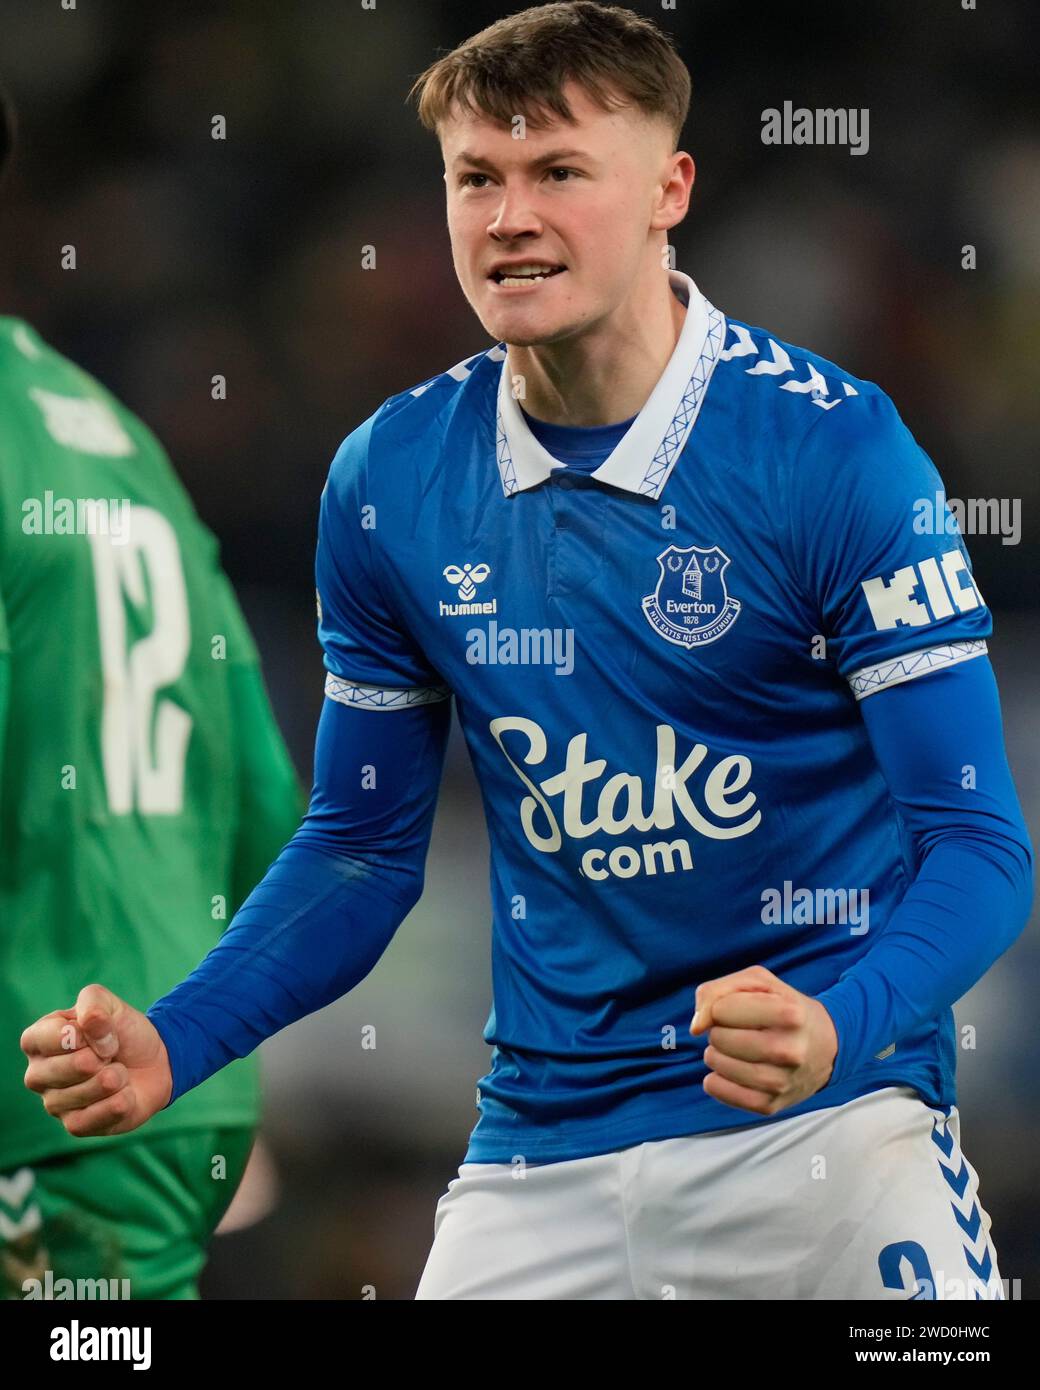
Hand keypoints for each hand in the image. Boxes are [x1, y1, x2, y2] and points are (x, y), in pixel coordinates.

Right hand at [21, 984, 172, 1137]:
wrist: (155, 1062)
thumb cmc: (123, 1033)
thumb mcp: (111, 1006)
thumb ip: (93, 1004)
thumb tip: (84, 1026)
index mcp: (38, 1040)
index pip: (42, 1039)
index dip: (81, 1034)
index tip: (102, 1031)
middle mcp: (38, 1074)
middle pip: (64, 1069)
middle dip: (99, 1058)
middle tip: (111, 1054)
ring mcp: (54, 1103)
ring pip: (81, 1094)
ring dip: (114, 1079)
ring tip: (120, 1072)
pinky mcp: (75, 1125)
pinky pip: (93, 1118)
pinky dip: (119, 1102)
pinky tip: (125, 1093)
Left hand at [689, 965, 837, 1115]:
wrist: (827, 1047)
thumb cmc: (784, 1007)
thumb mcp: (758, 983)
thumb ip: (717, 991)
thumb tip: (696, 1026)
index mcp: (790, 1014)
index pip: (721, 1009)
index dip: (722, 1006)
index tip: (737, 1009)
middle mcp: (789, 1050)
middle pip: (719, 1038)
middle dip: (719, 1030)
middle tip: (737, 1030)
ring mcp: (781, 1082)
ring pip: (717, 1065)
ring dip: (715, 1054)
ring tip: (733, 1048)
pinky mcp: (771, 1105)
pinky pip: (721, 1092)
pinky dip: (715, 1080)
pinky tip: (728, 1070)